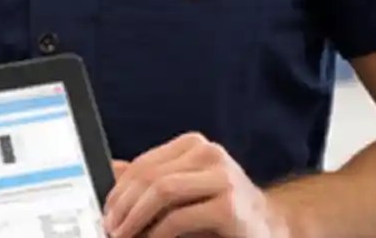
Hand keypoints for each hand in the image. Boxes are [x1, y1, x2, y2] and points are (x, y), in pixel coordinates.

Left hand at [103, 133, 286, 237]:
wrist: (270, 231)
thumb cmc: (221, 215)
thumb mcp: (182, 194)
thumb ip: (150, 181)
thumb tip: (108, 171)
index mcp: (194, 146)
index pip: (144, 163)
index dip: (118, 188)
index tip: (104, 211)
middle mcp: (210, 154)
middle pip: (150, 176)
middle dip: (123, 205)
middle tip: (110, 227)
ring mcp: (223, 177)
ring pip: (162, 190)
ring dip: (135, 218)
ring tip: (124, 235)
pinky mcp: (229, 205)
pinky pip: (180, 217)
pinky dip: (158, 232)